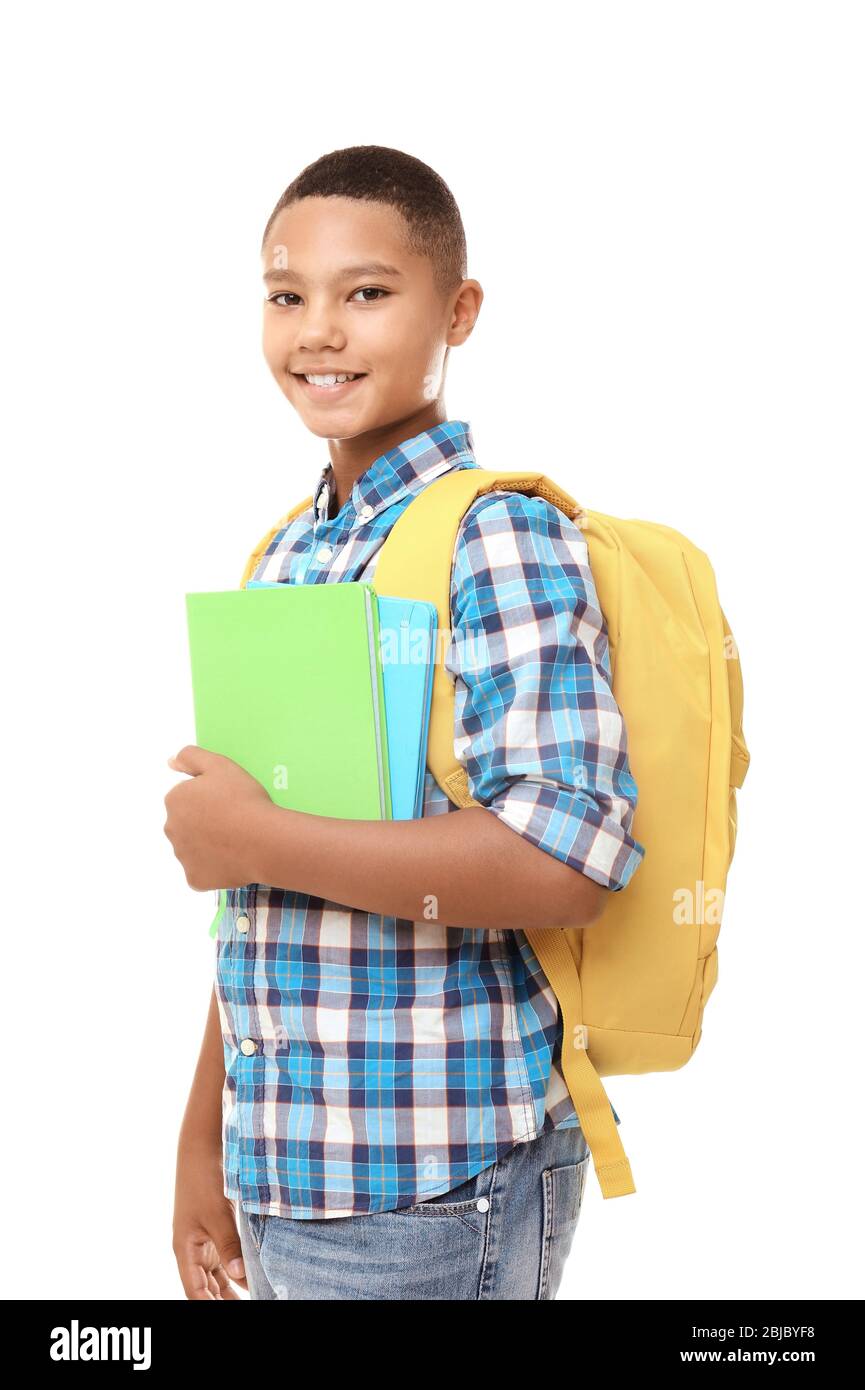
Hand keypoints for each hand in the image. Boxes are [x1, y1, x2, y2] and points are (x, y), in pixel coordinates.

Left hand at [163, 744, 272, 890]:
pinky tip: (233, 859)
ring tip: (236, 840)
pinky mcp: (195, 879)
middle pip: (186, 824)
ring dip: (208, 845)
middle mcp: (171, 829)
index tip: (227, 800)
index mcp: (174, 800)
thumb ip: (191, 756)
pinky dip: (214, 867)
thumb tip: (171, 761)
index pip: (186, 798)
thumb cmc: (244, 799)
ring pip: (193, 849)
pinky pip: (202, 872)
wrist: (264, 840)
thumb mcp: (220, 765)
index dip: (208, 798)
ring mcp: (182, 857)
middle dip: (203, 823)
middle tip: (232, 821)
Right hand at [174, 1139, 247, 1299]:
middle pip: (206, 1288)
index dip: (209, 1306)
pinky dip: (238, 1270)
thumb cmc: (204, 1181)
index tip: (232, 1312)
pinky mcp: (216, 1230)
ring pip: (217, 1276)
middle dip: (223, 1301)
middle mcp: (192, 1250)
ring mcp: (204, 1241)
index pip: (195, 1292)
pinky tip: (253, 1277)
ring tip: (255, 1297)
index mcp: (185, 1251)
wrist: (202, 1148)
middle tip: (250, 1305)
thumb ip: (229, 1247)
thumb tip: (241, 1277)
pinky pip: (226, 1259)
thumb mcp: (217, 1215)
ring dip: (232, 1289)